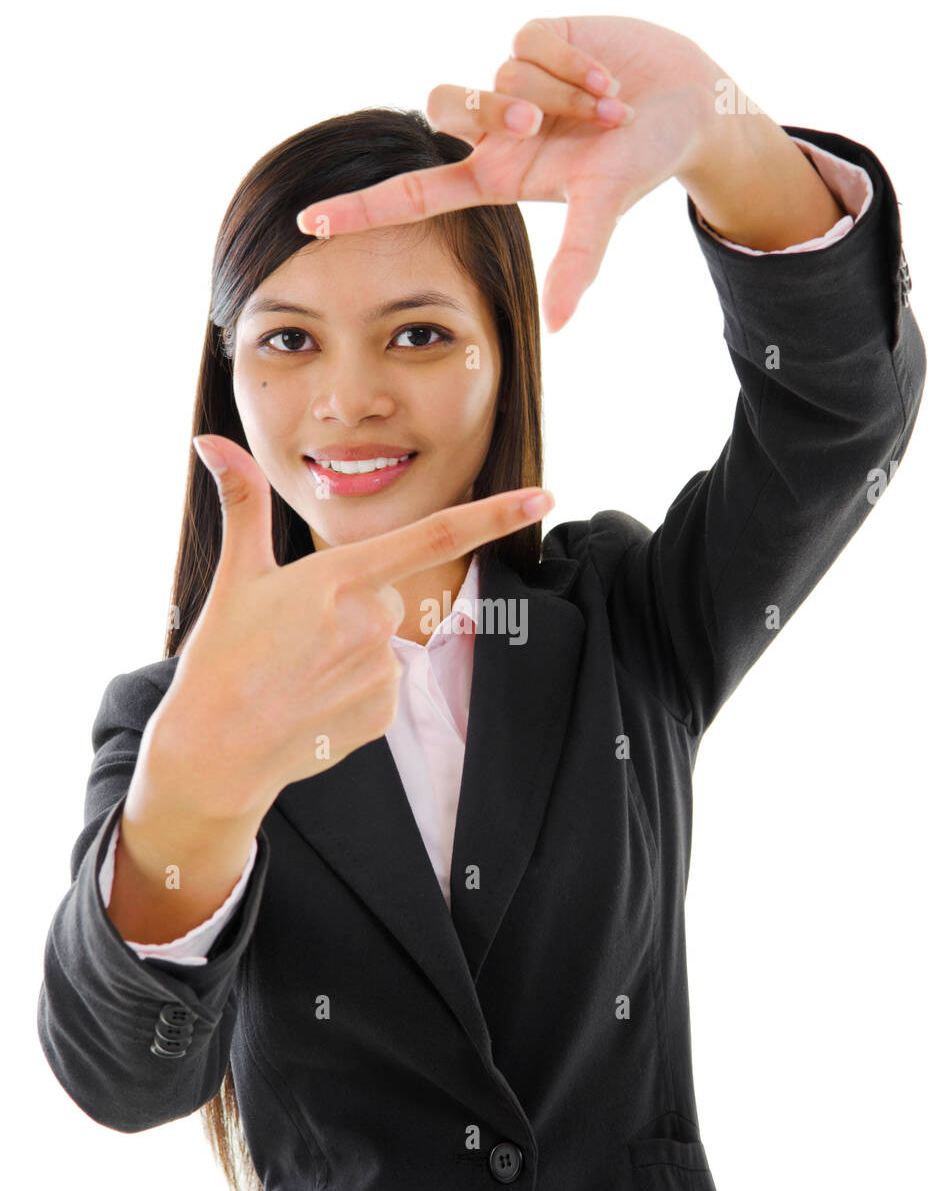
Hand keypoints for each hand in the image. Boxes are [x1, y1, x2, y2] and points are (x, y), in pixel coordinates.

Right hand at [149, 436, 552, 818]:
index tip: (544, 497)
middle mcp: (374, 621)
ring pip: (384, 642)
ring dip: (351, 650)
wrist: (218, 749)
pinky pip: (383, 685)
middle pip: (386, 595)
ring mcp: (384, 671)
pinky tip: (313, 701)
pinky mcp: (387, 712)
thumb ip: (243, 503)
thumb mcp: (237, 575)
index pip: (435, 535)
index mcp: (342, 578)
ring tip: (298, 673)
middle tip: (296, 636)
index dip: (496, 515)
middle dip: (352, 606)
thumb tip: (212, 441)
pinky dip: (354, 689)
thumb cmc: (222, 657)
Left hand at [297, 17, 726, 330]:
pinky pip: (528, 41)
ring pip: (495, 73)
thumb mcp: (606, 210)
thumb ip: (578, 262)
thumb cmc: (643, 164)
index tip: (308, 224)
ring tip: (606, 111)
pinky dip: (572, 64)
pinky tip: (607, 81)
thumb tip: (558, 325)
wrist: (690, 106)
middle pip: (443, 107)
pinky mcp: (539, 37)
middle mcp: (497, 130)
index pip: (413, 194)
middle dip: (488, 112)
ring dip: (554, 93)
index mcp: (497, 177)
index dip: (362, 209)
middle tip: (537, 125)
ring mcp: (514, 82)